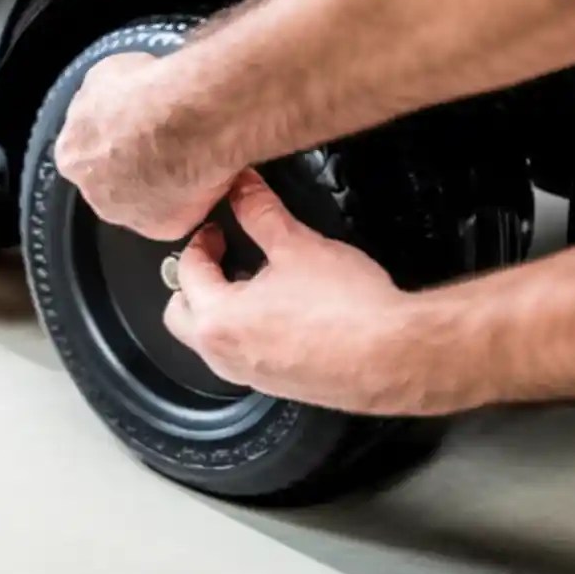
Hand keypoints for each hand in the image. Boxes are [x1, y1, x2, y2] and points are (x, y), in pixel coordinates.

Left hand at [54, 53, 235, 240]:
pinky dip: (190, 196)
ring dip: (162, 183)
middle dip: (135, 167)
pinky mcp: (164, 228)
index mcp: (72, 156)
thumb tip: (113, 97)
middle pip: (113, 184)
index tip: (135, 128)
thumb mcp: (107, 74)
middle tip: (163, 143)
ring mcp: (129, 216)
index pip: (87, 153)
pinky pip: (177, 212)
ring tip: (188, 154)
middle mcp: (94, 193)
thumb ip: (102, 99)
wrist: (187, 120)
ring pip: (145, 201)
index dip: (114, 139)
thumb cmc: (147, 93)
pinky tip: (202, 172)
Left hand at [163, 171, 486, 415]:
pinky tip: (283, 310)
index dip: (199, 242)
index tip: (216, 229)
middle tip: (221, 256)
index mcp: (217, 320)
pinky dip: (249, 331)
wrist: (391, 356)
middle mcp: (225, 356)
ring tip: (254, 281)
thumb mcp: (296, 244)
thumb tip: (244, 188)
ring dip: (222, 308)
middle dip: (195, 282)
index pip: (186, 272)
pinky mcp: (278, 385)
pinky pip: (245, 356)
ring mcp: (250, 376)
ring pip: (213, 340)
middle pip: (182, 315)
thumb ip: (261, 213)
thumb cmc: (347, 310)